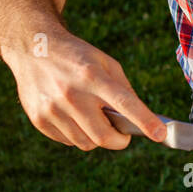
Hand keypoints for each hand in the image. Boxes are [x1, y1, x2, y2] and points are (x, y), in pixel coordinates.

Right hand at [6, 29, 166, 149]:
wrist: (33, 48)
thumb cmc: (77, 57)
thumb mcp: (105, 63)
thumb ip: (123, 90)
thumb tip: (139, 119)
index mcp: (92, 76)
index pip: (124, 103)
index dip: (144, 121)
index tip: (160, 135)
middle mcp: (71, 94)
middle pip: (104, 136)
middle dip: (120, 140)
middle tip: (123, 134)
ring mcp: (53, 109)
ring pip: (86, 143)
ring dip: (96, 137)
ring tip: (93, 118)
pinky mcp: (39, 119)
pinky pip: (68, 141)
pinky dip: (77, 134)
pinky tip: (73, 116)